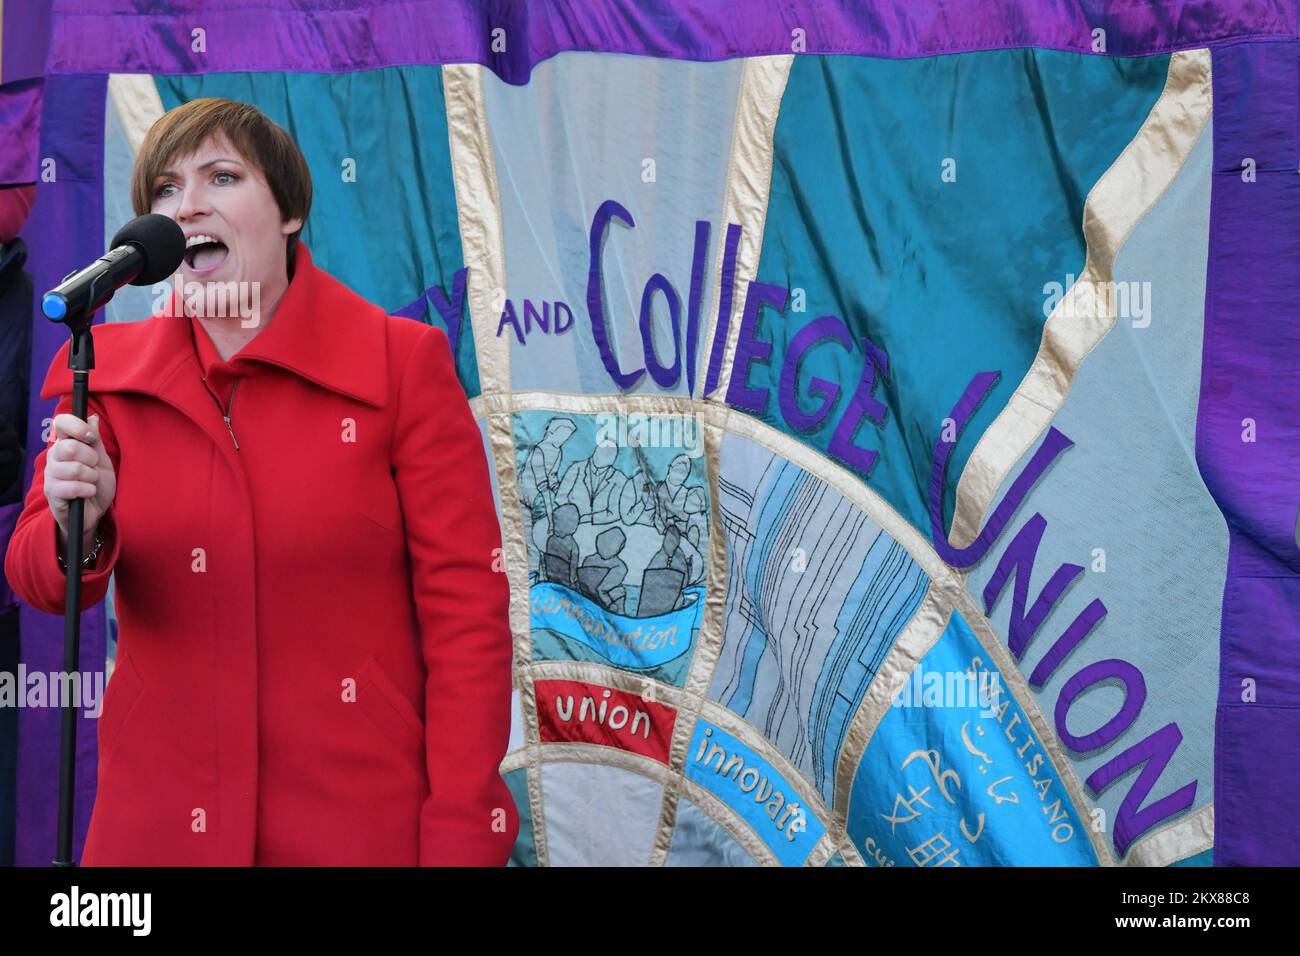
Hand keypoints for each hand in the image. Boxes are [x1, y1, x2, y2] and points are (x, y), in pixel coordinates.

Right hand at [45, 412, 115, 549]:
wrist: (94, 513)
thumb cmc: (96, 485)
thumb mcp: (102, 461)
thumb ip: (95, 441)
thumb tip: (92, 417)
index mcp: (65, 444)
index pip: (61, 423)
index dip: (78, 427)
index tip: (92, 438)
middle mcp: (54, 457)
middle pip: (70, 447)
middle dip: (91, 459)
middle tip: (94, 468)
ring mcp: (51, 474)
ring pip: (75, 469)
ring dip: (92, 478)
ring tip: (91, 483)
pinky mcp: (51, 492)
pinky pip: (73, 487)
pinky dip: (88, 490)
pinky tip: (88, 493)